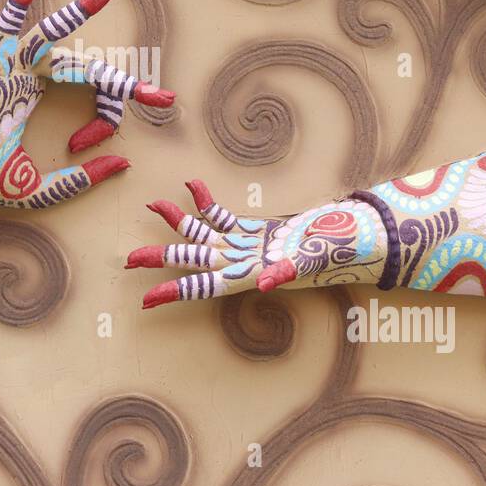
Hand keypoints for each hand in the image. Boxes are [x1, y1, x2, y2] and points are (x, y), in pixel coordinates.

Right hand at [0, 0, 174, 213]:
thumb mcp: (42, 188)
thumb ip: (80, 179)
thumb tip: (124, 162)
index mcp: (42, 97)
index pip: (91, 94)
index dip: (106, 118)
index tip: (94, 146)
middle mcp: (32, 77)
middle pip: (88, 71)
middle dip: (125, 84)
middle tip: (163, 99)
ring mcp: (13, 69)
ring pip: (56, 39)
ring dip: (80, 12)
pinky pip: (7, 32)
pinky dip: (16, 6)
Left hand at [124, 180, 375, 307]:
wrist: (357, 237)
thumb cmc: (339, 252)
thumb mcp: (314, 260)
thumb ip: (289, 270)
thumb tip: (268, 280)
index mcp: (250, 275)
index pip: (204, 286)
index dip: (175, 291)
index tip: (146, 298)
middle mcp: (243, 262)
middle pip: (192, 261)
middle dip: (161, 259)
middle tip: (128, 259)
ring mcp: (247, 245)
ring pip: (203, 235)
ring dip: (178, 223)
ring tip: (154, 205)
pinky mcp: (256, 229)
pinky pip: (223, 217)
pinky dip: (207, 202)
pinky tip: (192, 186)